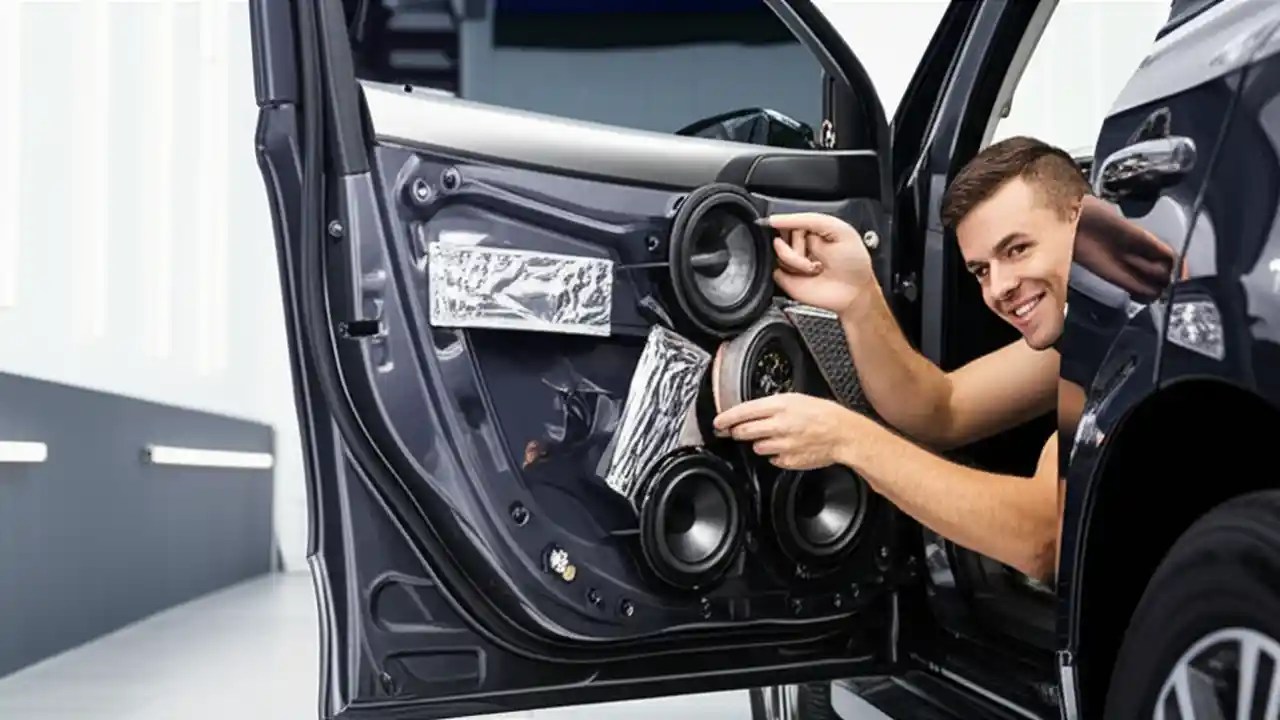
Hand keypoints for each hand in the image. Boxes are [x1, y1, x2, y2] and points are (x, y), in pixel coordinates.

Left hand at [712, 392, 857, 470]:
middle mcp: (778, 426)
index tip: (718, 422)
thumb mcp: (796, 399)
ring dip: (759, 442)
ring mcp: (782, 445)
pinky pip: (772, 459)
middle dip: (738, 431)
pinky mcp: (788, 460)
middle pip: (744, 431)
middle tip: (737, 431)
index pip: (743, 412)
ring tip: (775, 436)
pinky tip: (786, 447)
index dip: (726, 418)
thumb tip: (753, 411)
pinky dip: (775, 454)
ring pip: (757, 447)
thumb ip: (773, 405)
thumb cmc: (824, 414)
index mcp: (779, 406)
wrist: (843, 434)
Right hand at [761, 212, 877, 314]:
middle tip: (817, 252)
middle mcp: (799, 243)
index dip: (788, 222)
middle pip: (781, 234)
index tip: (783, 225)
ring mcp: (791, 260)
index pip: (788, 218)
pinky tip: (806, 274)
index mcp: (811, 228)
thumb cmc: (853, 262)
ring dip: (798, 261)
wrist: (854, 291)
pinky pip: (776, 269)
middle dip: (798, 243)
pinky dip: (790, 272)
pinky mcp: (786, 278)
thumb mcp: (838, 229)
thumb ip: (808, 219)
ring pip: (778, 252)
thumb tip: (776, 220)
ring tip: (816, 267)